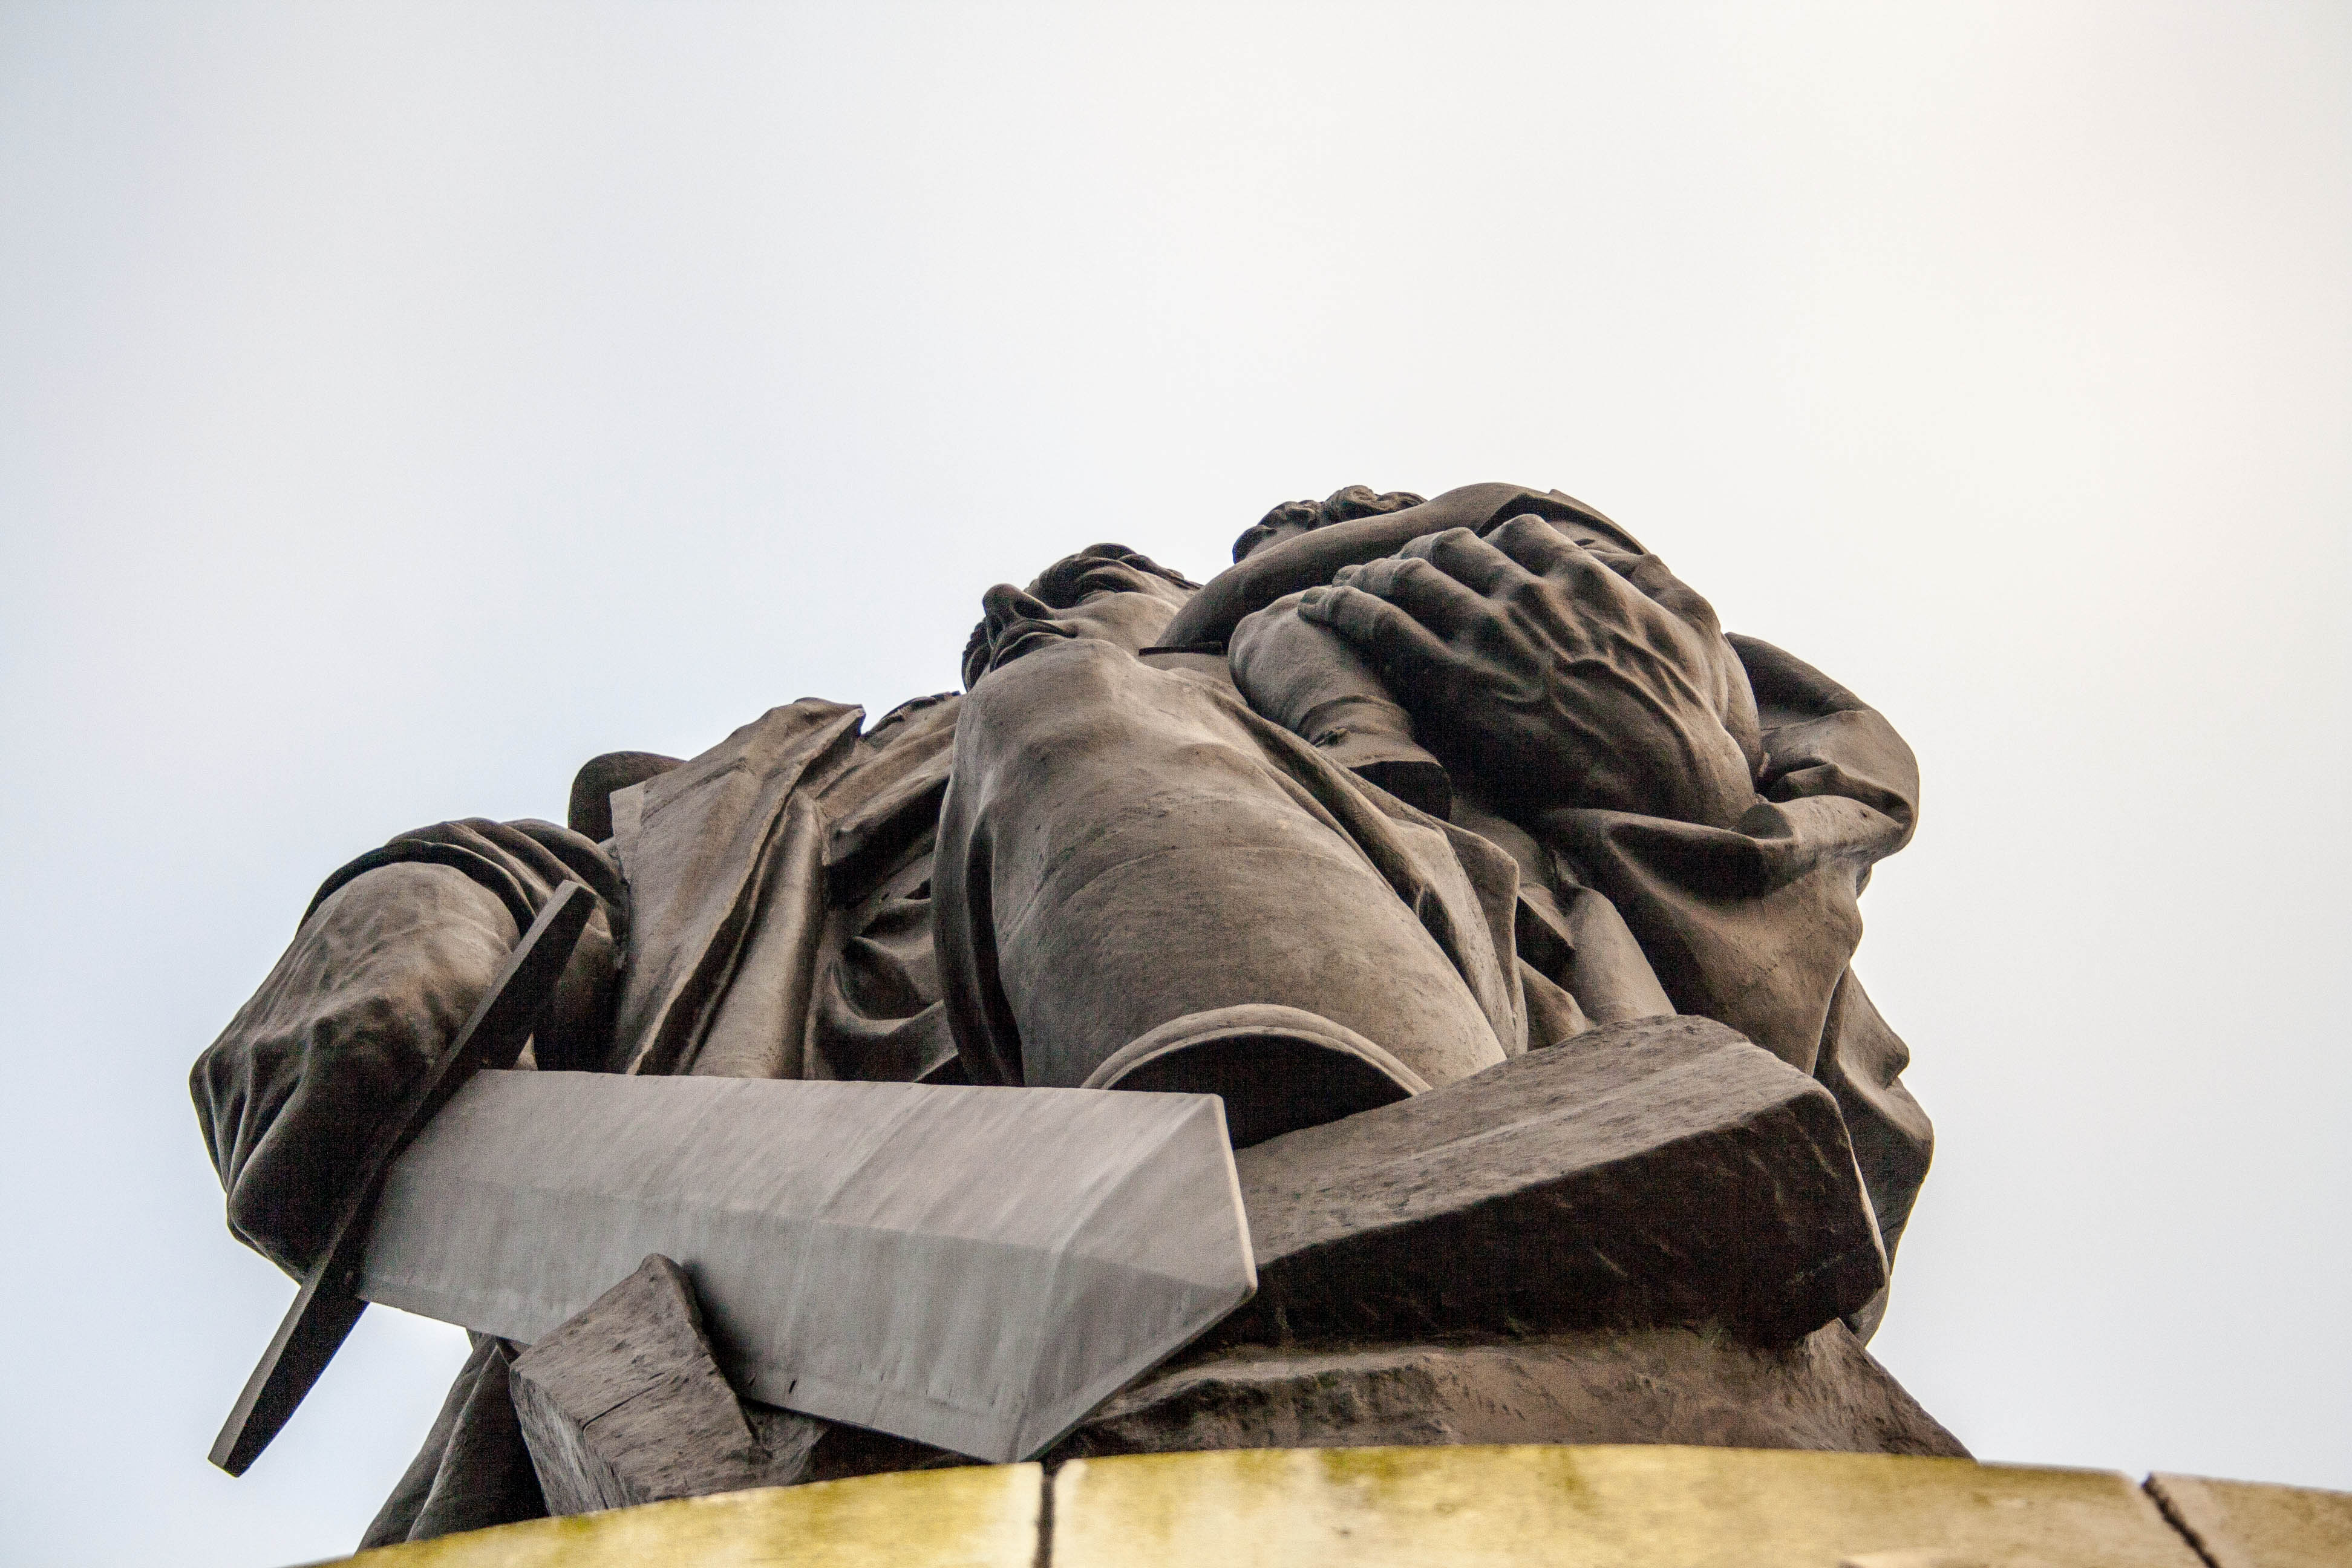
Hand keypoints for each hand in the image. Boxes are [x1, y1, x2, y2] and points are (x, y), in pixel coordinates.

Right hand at [191, 863, 517, 1275]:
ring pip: (239, 1185)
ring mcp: (236, 1057)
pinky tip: (321, 1161)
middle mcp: (278, 1053)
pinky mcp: (213, 1061)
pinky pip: (231, 1150)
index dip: (307, 1262)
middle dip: (300, 1246)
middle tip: (351, 1261)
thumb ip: (485, 1149)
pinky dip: (269, 1169)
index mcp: (355, 1051)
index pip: (280, 1206)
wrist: (408, 905)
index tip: (343, 1284)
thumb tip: (491, 1264)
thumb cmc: (474, 994)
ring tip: (347, 1208)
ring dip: (287, 1208)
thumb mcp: (501, 1062)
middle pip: (253, 1210)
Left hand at [1297, 516, 1758, 827]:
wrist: (1658, 783)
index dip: (1483, 547)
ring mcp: (1488, 634)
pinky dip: (1343, 607)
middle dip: (1417, 557)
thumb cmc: (1684, 720)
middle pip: (1449, 550)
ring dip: (1370, 576)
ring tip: (1343, 586)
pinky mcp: (1454, 681)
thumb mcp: (1696, 632)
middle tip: (1394, 575)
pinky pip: (1381, 626)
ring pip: (1408, 578)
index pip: (1515, 535)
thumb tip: (1642, 564)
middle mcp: (1528, 594)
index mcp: (1582, 578)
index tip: (1465, 561)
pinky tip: (1317, 607)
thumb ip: (1665, 586)